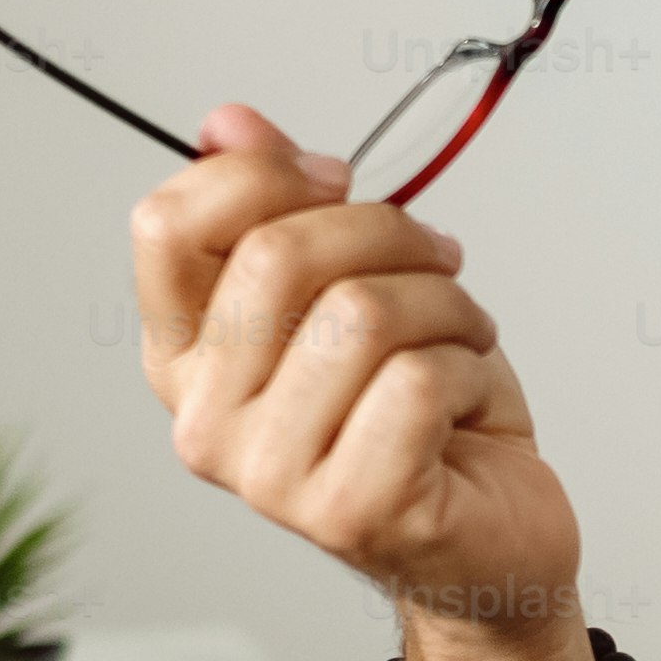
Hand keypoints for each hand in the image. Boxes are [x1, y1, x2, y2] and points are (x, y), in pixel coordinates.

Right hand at [127, 103, 579, 651]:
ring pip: (361, 313)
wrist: (491, 539)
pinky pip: (418, 379)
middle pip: (277, 256)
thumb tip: (228, 122)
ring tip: (459, 338)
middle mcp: (207, 423)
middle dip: (386, 233)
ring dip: (445, 304)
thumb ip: (284, 207)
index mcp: (185, 360)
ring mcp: (269, 477)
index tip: (335, 180)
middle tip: (437, 259)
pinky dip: (470, 369)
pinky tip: (467, 404)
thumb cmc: (423, 418)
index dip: (264, 175)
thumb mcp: (351, 288)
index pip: (168, 226)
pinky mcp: (348, 510)